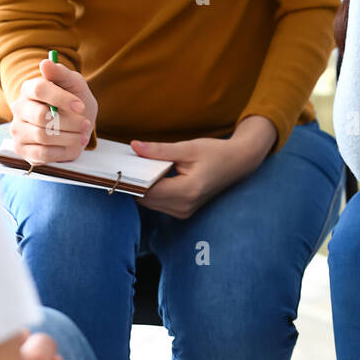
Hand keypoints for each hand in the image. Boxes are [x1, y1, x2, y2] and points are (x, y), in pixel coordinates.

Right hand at [8, 58, 97, 164]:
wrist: (77, 125)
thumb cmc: (75, 102)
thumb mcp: (75, 85)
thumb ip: (62, 74)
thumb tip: (46, 63)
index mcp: (30, 89)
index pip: (40, 89)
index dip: (62, 99)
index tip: (81, 106)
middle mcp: (19, 109)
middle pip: (42, 117)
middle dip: (70, 122)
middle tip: (86, 124)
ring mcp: (18, 130)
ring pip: (43, 137)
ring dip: (70, 137)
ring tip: (82, 135)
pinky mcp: (23, 150)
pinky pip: (42, 154)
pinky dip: (63, 151)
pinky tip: (71, 145)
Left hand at [130, 117, 272, 218]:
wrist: (238, 163)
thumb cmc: (216, 153)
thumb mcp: (188, 147)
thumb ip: (159, 150)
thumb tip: (134, 147)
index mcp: (187, 190)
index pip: (148, 190)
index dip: (132, 179)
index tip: (121, 166)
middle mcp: (185, 206)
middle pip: (145, 199)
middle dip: (136, 182)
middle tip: (128, 164)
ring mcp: (184, 212)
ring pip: (149, 203)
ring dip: (143, 188)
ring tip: (142, 168)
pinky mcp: (183, 212)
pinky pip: (157, 204)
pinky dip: (152, 191)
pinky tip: (153, 177)